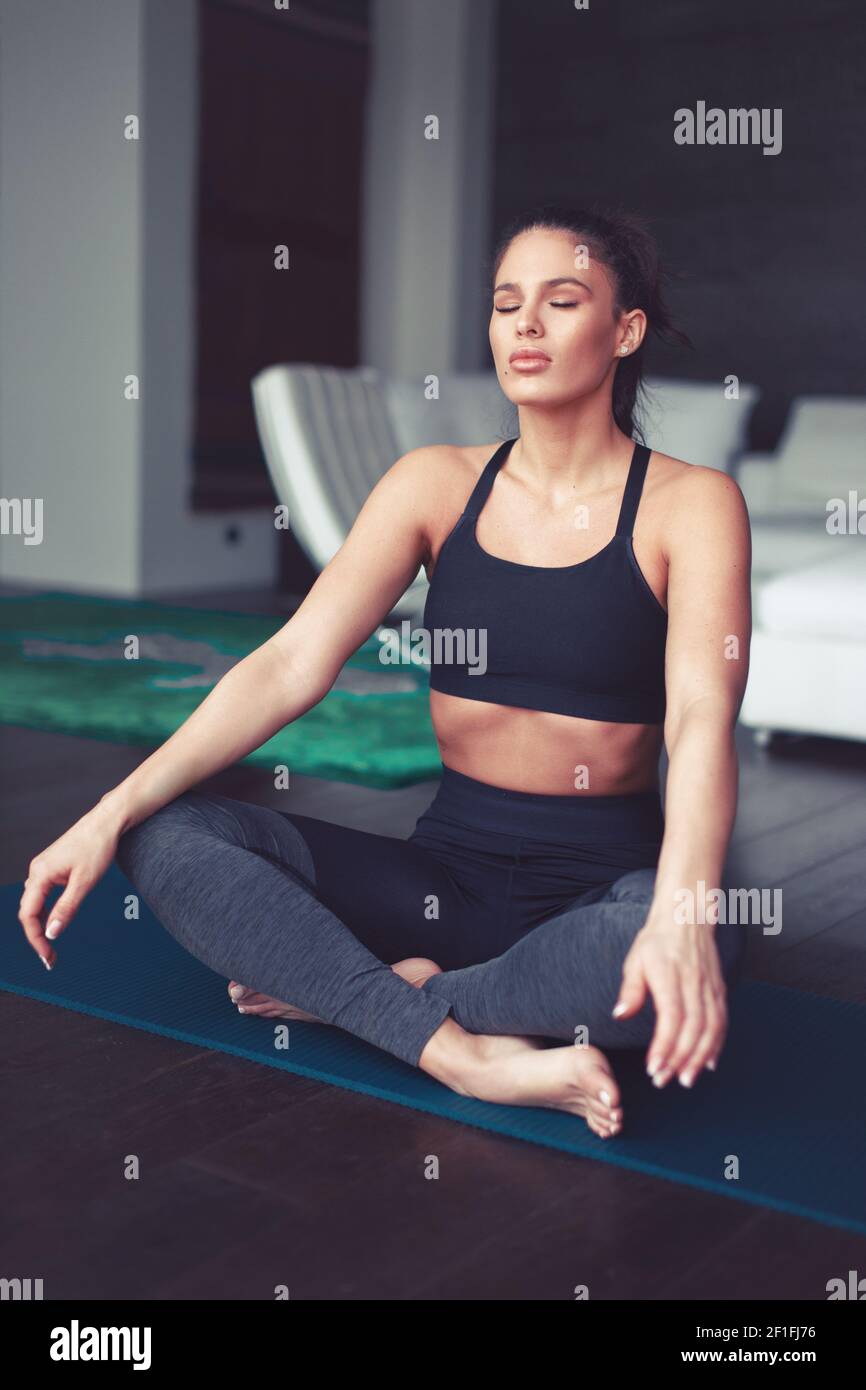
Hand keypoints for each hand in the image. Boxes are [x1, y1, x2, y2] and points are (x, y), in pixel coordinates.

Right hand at [17, 800, 123, 968]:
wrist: (107, 822)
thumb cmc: (98, 847)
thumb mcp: (85, 882)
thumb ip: (67, 908)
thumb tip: (51, 933)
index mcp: (40, 874)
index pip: (28, 915)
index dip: (35, 939)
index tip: (47, 957)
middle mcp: (37, 870)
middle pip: (28, 911)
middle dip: (37, 937)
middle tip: (51, 959)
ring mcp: (43, 868)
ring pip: (34, 903)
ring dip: (41, 925)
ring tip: (52, 947)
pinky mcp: (52, 867)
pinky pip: (43, 894)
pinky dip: (47, 911)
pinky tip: (55, 921)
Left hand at [612, 916, 727, 1087]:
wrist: (687, 918)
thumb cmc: (656, 941)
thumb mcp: (636, 960)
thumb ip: (630, 989)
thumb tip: (620, 1015)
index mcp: (670, 975)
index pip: (671, 1016)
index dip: (664, 1045)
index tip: (653, 1067)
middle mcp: (695, 983)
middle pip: (693, 1028)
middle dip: (679, 1059)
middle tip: (663, 1080)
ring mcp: (710, 988)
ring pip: (711, 1029)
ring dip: (699, 1058)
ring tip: (686, 1079)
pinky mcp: (720, 991)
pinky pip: (722, 1022)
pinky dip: (716, 1045)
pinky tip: (707, 1064)